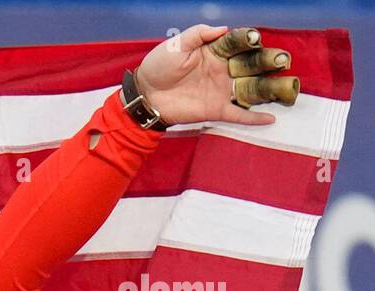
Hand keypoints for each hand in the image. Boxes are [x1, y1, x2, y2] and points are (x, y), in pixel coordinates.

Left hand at [134, 25, 299, 126]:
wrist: (145, 95)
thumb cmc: (159, 66)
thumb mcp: (176, 45)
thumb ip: (198, 34)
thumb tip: (222, 28)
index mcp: (216, 51)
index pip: (238, 43)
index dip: (248, 40)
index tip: (255, 39)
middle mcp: (225, 69)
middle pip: (253, 65)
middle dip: (269, 62)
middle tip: (282, 60)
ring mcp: (223, 90)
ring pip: (253, 88)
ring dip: (271, 88)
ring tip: (289, 87)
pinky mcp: (216, 109)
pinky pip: (238, 114)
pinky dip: (254, 118)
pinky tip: (271, 118)